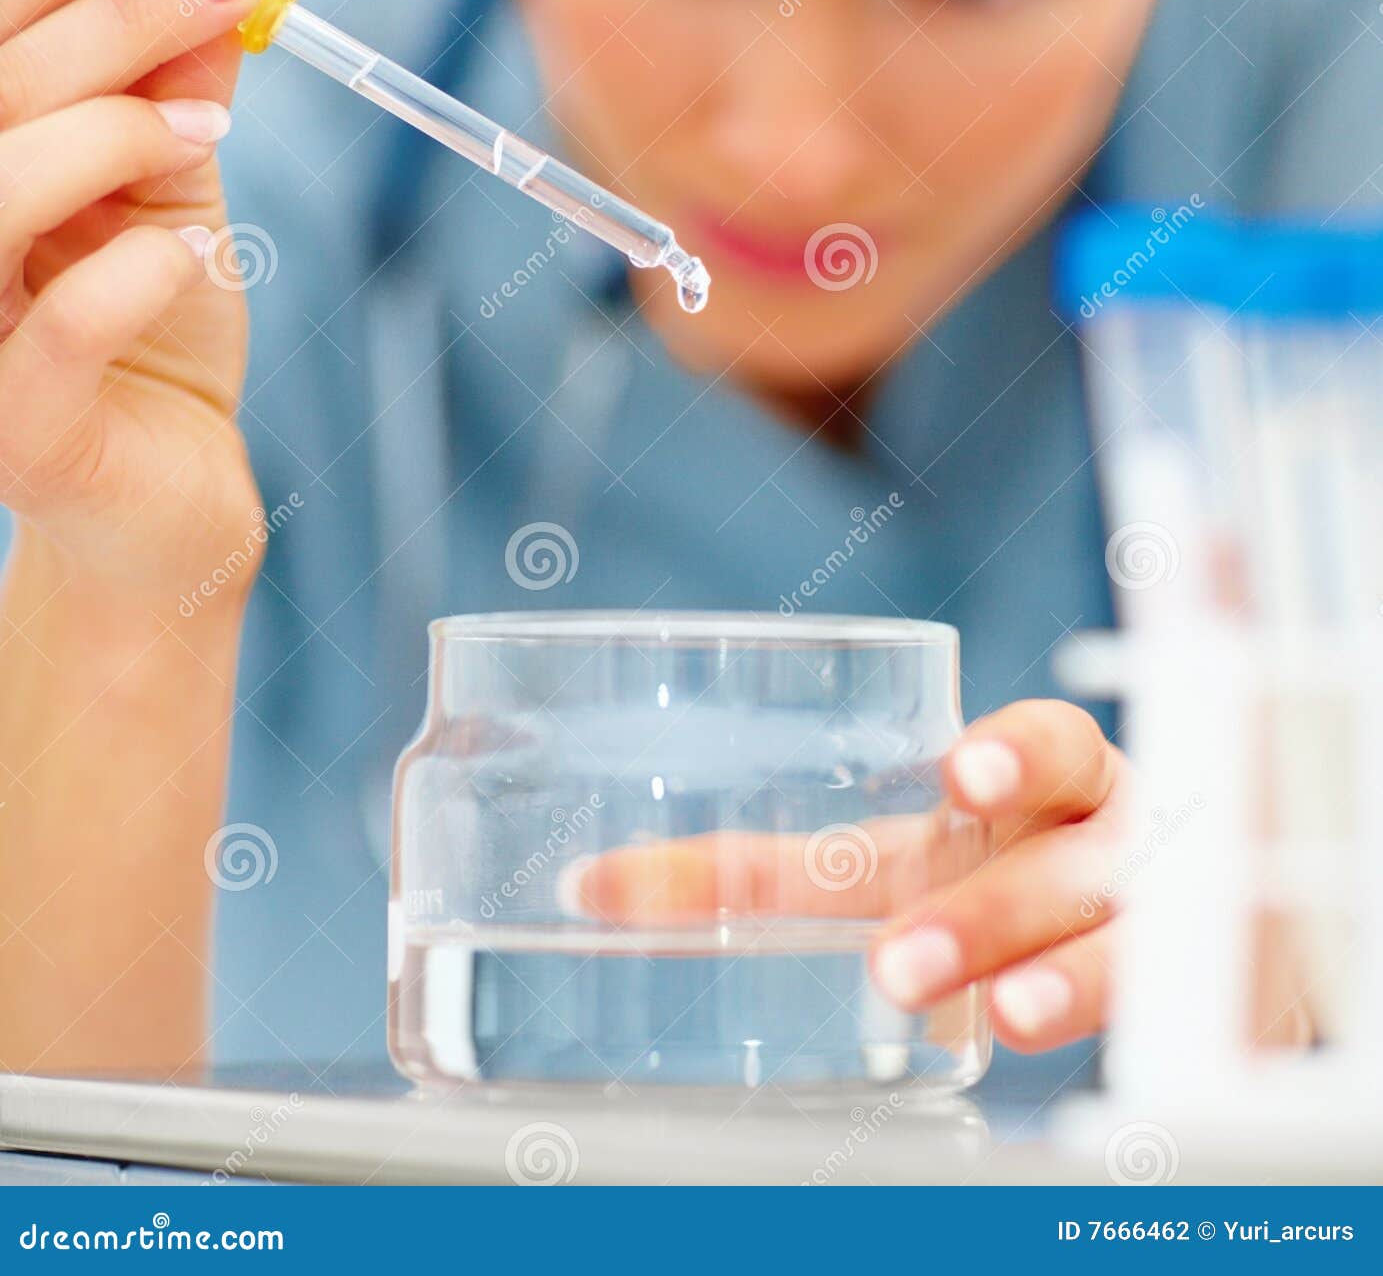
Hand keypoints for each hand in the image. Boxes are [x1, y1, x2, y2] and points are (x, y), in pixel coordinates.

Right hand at [0, 0, 273, 593]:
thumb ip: (175, 103)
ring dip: (112, 134)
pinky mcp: (12, 429)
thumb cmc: (154, 343)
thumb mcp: (171, 199)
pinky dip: (135, 272)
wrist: (169, 495)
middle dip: (115, 19)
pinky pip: (55, 328)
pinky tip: (190, 254)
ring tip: (210, 128)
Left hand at [563, 698, 1128, 1054]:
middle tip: (897, 965)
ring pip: (1116, 952)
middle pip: (1061, 868)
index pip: (1044, 750)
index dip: (1013, 756)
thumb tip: (591, 885)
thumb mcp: (903, 857)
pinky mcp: (1183, 1009)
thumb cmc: (986, 867)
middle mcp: (1105, 847)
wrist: (1178, 908)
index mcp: (1049, 784)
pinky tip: (1059, 1058)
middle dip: (982, 913)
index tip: (963, 774)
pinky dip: (1111, 1038)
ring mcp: (1152, 932)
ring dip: (1051, 983)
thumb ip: (771, 871)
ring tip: (1003, 1017)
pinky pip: (1161, 1025)